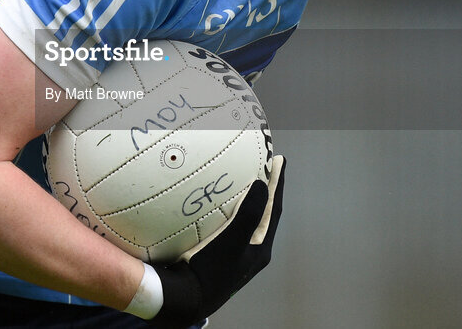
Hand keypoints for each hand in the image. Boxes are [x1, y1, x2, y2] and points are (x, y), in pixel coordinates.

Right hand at [148, 156, 285, 328]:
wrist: (182, 299)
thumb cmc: (208, 269)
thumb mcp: (232, 240)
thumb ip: (249, 213)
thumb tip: (263, 185)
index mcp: (259, 250)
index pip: (273, 211)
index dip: (278, 185)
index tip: (279, 161)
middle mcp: (250, 254)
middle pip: (262, 215)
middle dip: (264, 191)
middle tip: (264, 167)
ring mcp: (233, 257)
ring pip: (244, 221)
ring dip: (244, 200)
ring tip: (241, 180)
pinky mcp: (216, 257)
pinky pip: (226, 227)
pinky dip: (225, 211)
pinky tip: (210, 203)